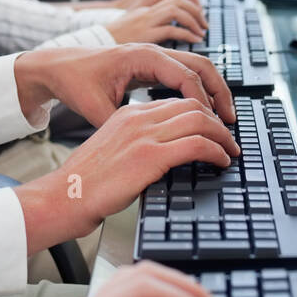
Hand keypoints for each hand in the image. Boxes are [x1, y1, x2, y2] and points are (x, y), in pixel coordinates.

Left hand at [14, 43, 236, 126]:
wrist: (58, 66)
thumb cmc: (75, 82)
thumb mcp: (97, 108)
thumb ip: (124, 123)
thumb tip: (148, 143)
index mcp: (142, 56)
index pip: (186, 75)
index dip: (204, 101)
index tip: (214, 123)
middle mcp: (152, 52)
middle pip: (201, 66)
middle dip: (220, 92)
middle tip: (231, 121)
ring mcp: (154, 57)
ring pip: (196, 69)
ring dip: (212, 91)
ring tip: (223, 119)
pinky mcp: (152, 66)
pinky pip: (184, 75)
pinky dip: (198, 91)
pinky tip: (203, 113)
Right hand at [15, 96, 240, 244]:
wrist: (66, 195)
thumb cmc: (86, 182)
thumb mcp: (113, 150)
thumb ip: (137, 143)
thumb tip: (165, 153)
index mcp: (128, 113)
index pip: (175, 102)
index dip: (201, 113)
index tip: (212, 129)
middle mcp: (137, 118)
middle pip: (192, 105)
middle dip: (217, 120)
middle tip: (228, 138)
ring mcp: (144, 135)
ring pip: (200, 120)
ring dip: (223, 136)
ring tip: (230, 150)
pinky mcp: (150, 156)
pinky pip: (197, 145)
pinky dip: (217, 151)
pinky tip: (221, 162)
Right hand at [106, 0, 207, 45]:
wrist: (99, 45)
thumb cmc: (119, 35)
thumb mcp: (137, 18)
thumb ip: (156, 13)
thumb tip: (180, 17)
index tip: (199, 9)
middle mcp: (146, 6)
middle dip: (197, 9)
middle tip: (204, 23)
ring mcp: (145, 19)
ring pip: (178, 10)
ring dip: (195, 21)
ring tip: (200, 33)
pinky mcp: (146, 35)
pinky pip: (173, 30)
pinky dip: (188, 35)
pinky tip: (194, 41)